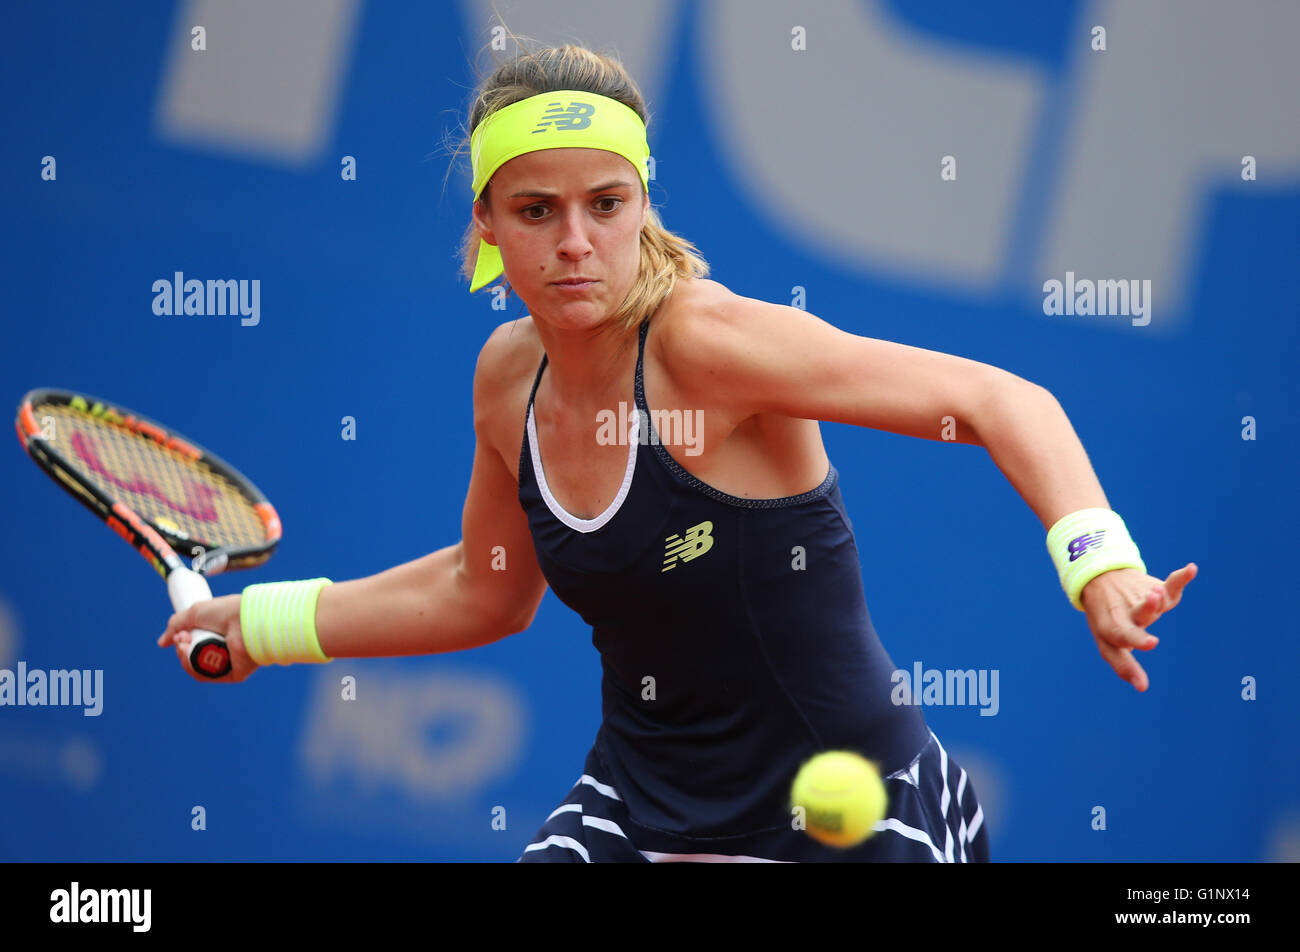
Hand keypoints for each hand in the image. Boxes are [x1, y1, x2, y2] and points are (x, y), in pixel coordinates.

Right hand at [157, 593, 258, 682]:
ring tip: (186, 644)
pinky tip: (191, 653)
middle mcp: (224, 651)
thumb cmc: (225, 611)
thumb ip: (176, 626)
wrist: (245, 618)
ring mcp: (229, 663)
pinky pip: (208, 676)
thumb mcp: (194, 613)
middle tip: (183, 638)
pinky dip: (195, 667)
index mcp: (218, 637)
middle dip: (182, 651)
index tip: (180, 634)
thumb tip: (162, 643)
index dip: (182, 643)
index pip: (194, 648)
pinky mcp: (234, 674)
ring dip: (185, 658)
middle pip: (193, 660)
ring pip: (197, 670)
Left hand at [1080, 562, 1195, 691]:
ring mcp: (1143, 599)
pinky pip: (1170, 584)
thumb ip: (1124, 666)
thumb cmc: (1106, 620)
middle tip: (1154, 600)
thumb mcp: (1107, 644)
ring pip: (1156, 600)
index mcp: (1114, 628)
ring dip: (1160, 595)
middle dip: (1148, 607)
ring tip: (1158, 591)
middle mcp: (1129, 612)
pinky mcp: (1155, 588)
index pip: (1124, 635)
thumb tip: (1142, 688)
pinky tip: (1191, 569)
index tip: (1152, 642)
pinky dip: (1181, 578)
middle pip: (1140, 611)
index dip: (1137, 640)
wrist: (1099, 581)